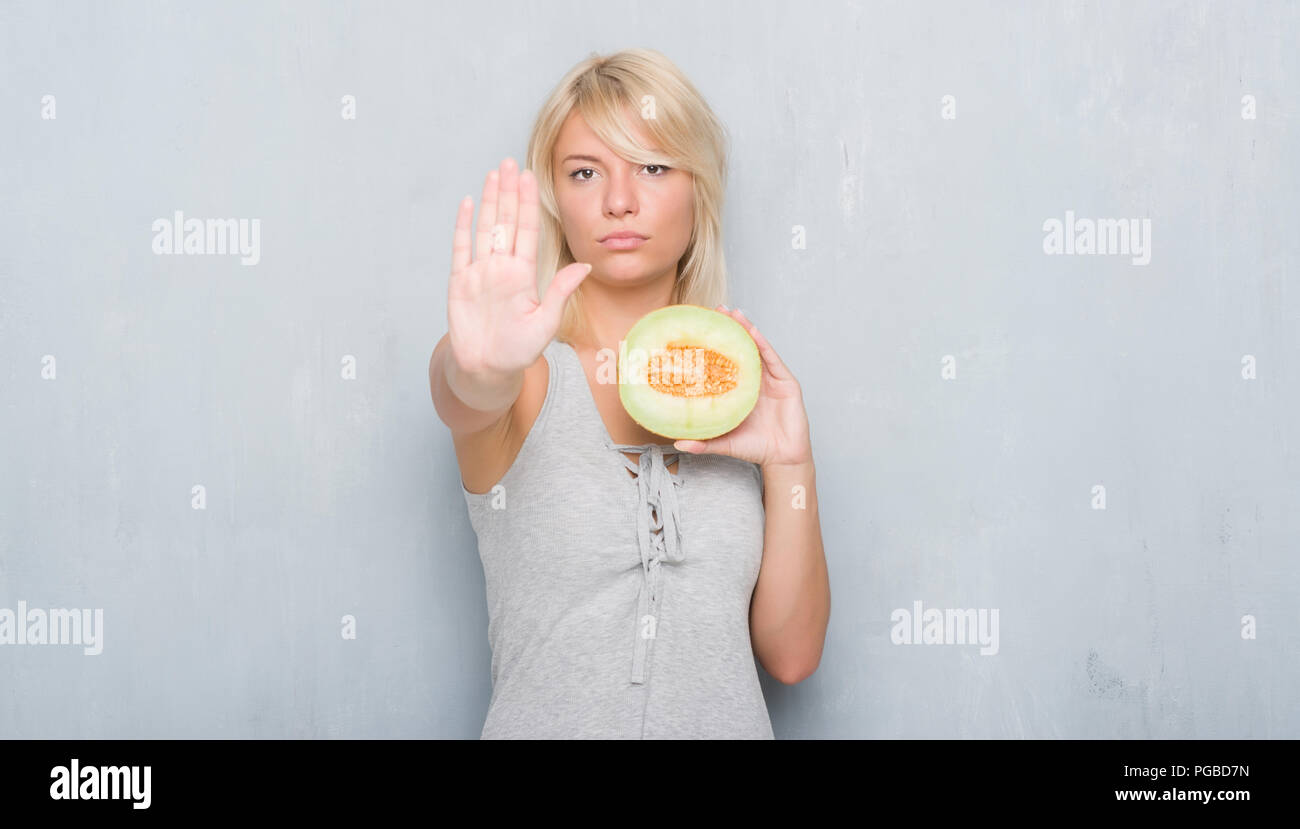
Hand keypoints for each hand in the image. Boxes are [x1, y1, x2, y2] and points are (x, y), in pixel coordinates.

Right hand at [448, 157, 591, 376]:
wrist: (487, 370)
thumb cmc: (518, 351)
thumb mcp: (546, 322)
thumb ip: (561, 292)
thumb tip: (586, 266)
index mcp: (524, 275)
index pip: (528, 231)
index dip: (529, 203)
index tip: (531, 177)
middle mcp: (502, 268)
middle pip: (507, 222)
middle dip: (509, 192)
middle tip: (511, 162)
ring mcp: (480, 273)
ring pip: (486, 228)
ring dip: (490, 201)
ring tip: (494, 173)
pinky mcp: (460, 283)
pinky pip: (461, 249)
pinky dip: (463, 226)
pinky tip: (469, 203)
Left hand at [673, 307, 812, 468]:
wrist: (782, 459)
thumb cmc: (754, 448)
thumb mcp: (724, 442)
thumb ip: (702, 443)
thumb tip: (676, 442)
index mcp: (739, 390)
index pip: (724, 363)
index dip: (714, 347)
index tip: (699, 330)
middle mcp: (755, 381)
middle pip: (741, 350)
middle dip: (730, 329)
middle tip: (715, 310)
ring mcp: (771, 380)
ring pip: (757, 349)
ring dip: (746, 329)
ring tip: (733, 312)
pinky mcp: (787, 383)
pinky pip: (772, 360)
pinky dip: (762, 344)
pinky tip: (752, 331)